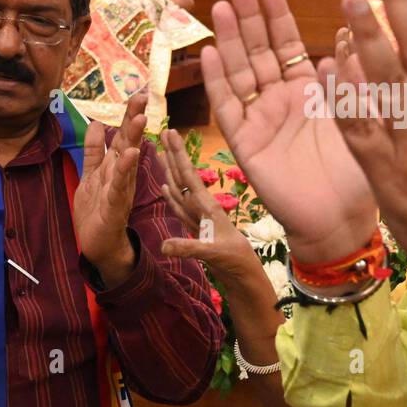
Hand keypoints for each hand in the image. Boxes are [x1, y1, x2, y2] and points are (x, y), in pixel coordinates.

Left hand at [74, 89, 147, 287]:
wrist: (99, 245)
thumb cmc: (98, 212)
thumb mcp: (91, 175)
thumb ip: (94, 151)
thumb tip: (97, 123)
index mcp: (115, 167)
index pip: (123, 136)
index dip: (128, 116)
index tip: (137, 94)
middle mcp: (122, 175)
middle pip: (129, 142)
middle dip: (134, 120)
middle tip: (143, 98)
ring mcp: (121, 190)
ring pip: (128, 161)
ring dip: (134, 139)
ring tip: (140, 119)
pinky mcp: (114, 206)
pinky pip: (119, 185)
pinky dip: (124, 170)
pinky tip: (131, 154)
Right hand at [157, 128, 259, 280]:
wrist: (246, 275)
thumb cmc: (235, 261)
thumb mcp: (212, 254)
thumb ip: (189, 248)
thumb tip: (163, 246)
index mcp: (207, 206)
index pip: (189, 174)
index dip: (178, 153)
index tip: (170, 132)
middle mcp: (202, 207)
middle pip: (183, 176)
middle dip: (173, 155)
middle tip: (164, 132)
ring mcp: (199, 217)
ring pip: (180, 189)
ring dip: (170, 171)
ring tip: (161, 154)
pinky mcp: (197, 228)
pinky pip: (180, 208)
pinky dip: (171, 197)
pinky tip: (165, 188)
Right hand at [201, 0, 376, 263]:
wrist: (341, 218)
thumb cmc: (357, 172)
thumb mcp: (360, 115)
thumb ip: (351, 77)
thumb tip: (349, 33)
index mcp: (310, 91)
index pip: (289, 45)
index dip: (277, 17)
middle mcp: (281, 101)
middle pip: (259, 52)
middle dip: (249, 19)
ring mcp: (260, 120)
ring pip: (239, 73)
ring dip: (230, 41)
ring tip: (223, 8)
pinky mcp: (246, 144)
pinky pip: (228, 109)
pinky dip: (218, 82)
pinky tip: (211, 53)